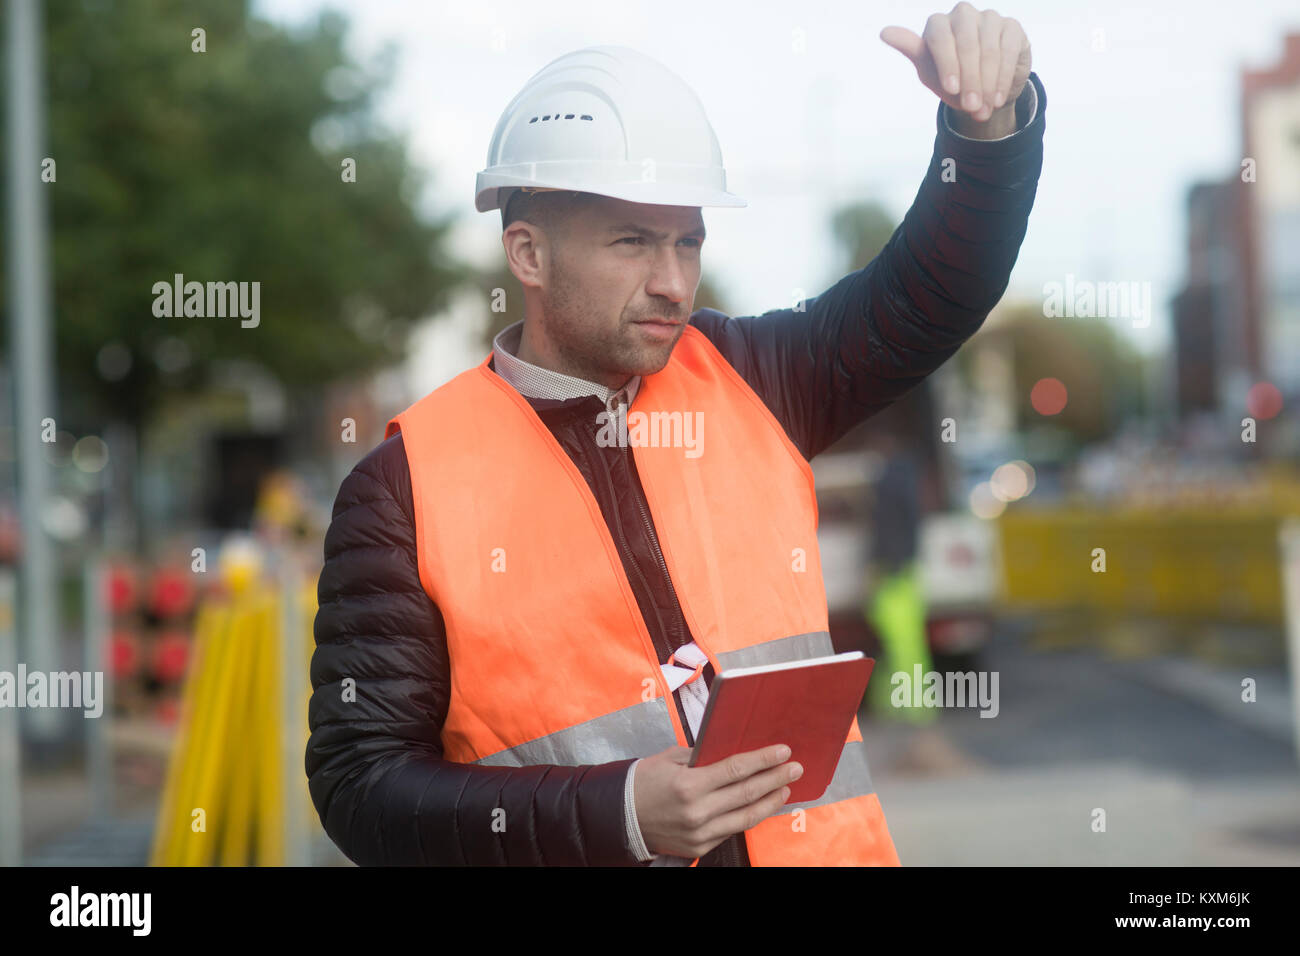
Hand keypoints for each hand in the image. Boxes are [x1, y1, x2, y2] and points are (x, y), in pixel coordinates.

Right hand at [633, 743, 802, 858]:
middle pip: (747, 793)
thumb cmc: (645, 782)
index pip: (737, 769)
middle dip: (775, 778)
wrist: (621, 816)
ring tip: (785, 789)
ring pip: (746, 817)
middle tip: (794, 768)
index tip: (782, 751)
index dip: (763, 760)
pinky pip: (732, 830)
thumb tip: (731, 752)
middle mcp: (697, 811)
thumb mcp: (671, 759)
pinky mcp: (700, 846)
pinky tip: (760, 806)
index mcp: (689, 784)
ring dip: (770, 802)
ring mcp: (700, 832)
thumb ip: (702, 756)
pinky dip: (749, 816)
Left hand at [881, 3, 1030, 125]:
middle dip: (969, 79)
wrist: (982, 89)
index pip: (940, 37)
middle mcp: (963, 14)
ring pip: (989, 48)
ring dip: (987, 82)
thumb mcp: (929, 69)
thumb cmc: (952, 77)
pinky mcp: (1011, 28)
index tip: (951, 90)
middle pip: (967, 43)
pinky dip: (1003, 77)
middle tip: (970, 106)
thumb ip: (911, 50)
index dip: (947, 64)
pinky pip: (1008, 50)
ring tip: (984, 108)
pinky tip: (997, 98)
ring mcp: (989, 18)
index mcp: (939, 23)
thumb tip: (885, 32)